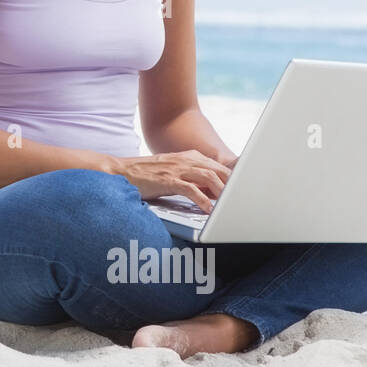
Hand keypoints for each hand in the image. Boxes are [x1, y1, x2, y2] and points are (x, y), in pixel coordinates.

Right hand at [113, 149, 232, 213]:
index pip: (219, 167)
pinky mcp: (168, 180)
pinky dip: (203, 200)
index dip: (234, 179)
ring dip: (222, 192)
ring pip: (209, 177)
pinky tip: (208, 209)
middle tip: (241, 200)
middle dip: (233, 186)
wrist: (122, 171)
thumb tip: (213, 193)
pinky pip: (191, 189)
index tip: (244, 190)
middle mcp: (186, 160)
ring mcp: (177, 169)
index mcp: (190, 157)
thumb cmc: (147, 175)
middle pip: (218, 171)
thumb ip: (194, 180)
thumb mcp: (174, 173)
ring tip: (229, 205)